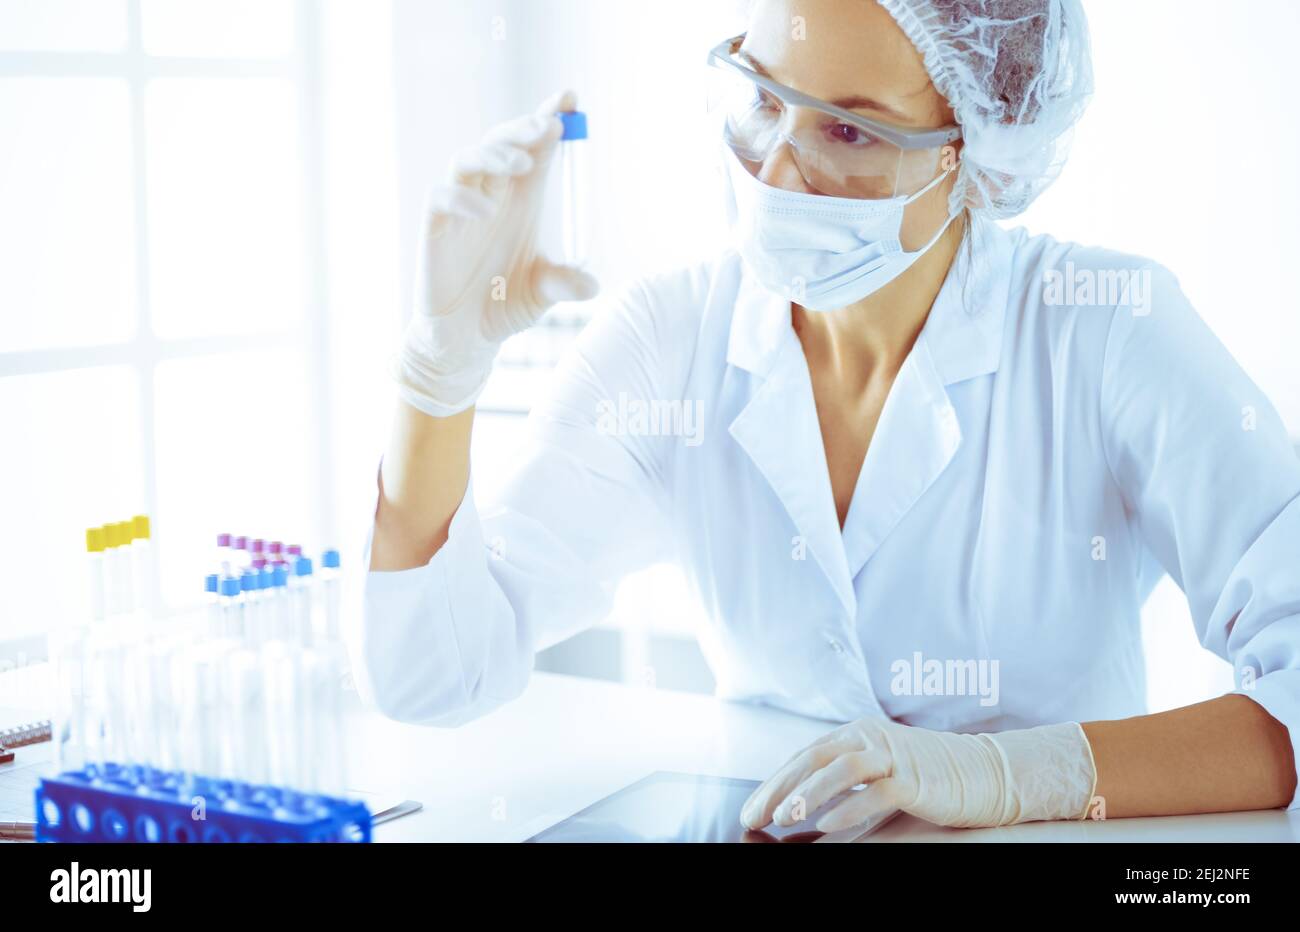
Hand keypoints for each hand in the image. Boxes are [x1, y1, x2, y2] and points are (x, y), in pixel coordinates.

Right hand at [396, 90, 598, 416]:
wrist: (466, 339)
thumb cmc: (503, 306)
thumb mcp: (542, 293)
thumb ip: (563, 282)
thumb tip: (591, 284)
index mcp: (522, 199)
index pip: (537, 148)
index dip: (550, 119)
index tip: (570, 98)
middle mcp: (492, 195)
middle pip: (503, 142)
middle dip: (524, 129)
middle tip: (549, 126)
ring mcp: (461, 208)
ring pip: (469, 159)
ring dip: (495, 154)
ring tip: (521, 164)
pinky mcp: (435, 228)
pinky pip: (441, 197)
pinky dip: (462, 197)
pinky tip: (485, 209)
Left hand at [740, 717, 1095, 832]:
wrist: (986, 773)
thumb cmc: (928, 778)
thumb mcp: (878, 773)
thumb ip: (843, 783)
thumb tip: (798, 808)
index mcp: (857, 733)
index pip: (805, 756)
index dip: (775, 781)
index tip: (752, 808)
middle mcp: (869, 737)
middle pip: (813, 759)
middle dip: (780, 788)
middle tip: (755, 815)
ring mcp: (892, 754)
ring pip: (840, 769)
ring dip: (808, 794)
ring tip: (784, 817)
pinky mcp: (914, 777)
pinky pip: (876, 792)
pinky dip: (849, 807)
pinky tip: (828, 825)